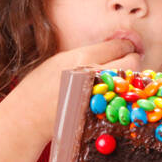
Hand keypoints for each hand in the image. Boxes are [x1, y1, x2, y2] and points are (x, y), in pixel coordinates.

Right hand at [17, 38, 138, 139]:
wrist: (28, 116)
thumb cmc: (41, 86)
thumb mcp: (60, 60)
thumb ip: (87, 55)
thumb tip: (113, 48)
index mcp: (80, 58)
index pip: (118, 46)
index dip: (126, 46)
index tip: (127, 47)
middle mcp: (92, 75)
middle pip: (131, 63)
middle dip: (133, 60)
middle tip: (129, 61)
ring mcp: (99, 96)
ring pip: (130, 83)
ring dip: (131, 79)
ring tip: (123, 78)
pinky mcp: (100, 114)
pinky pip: (123, 101)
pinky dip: (125, 96)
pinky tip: (118, 94)